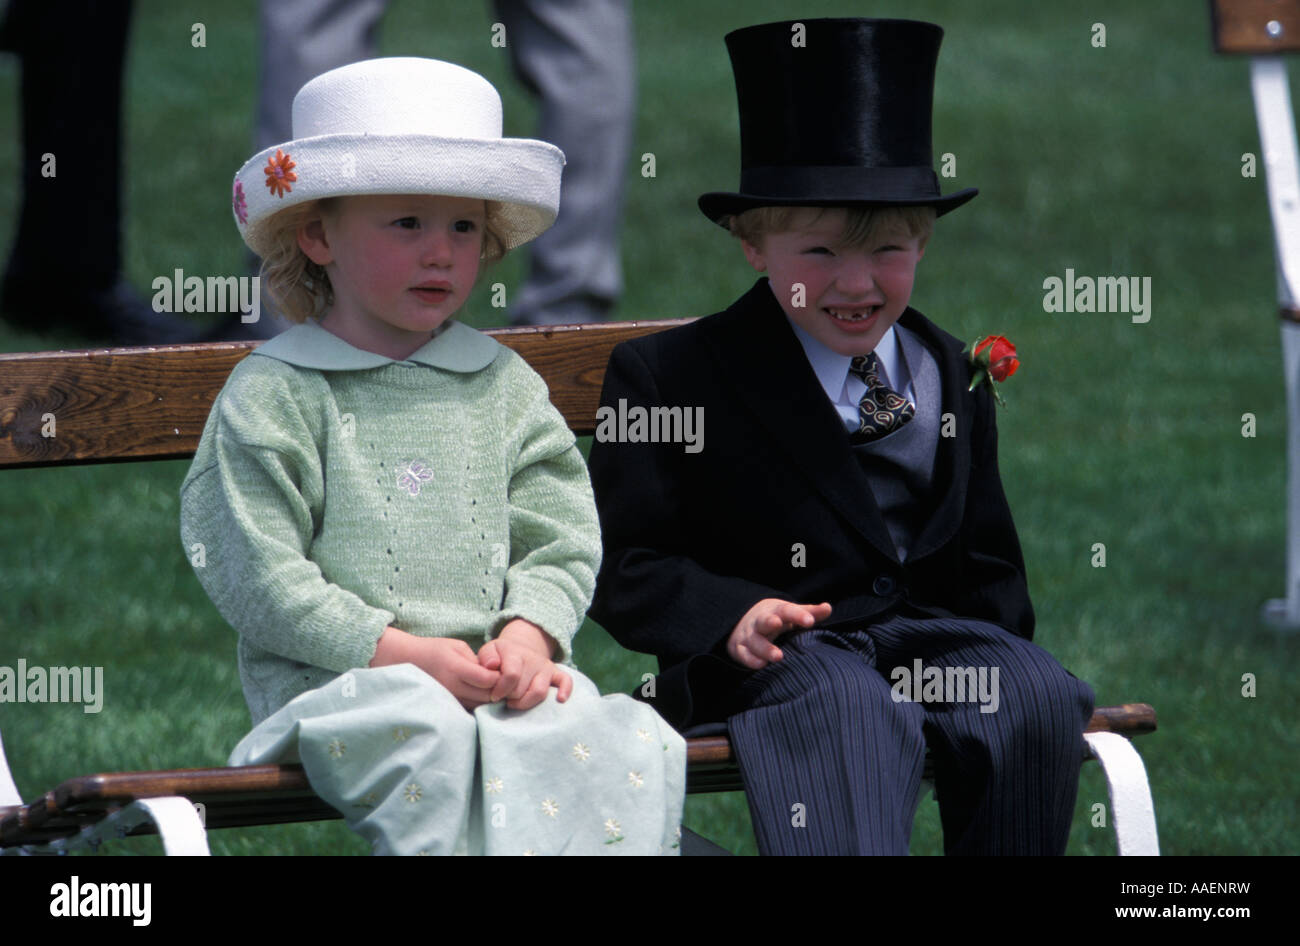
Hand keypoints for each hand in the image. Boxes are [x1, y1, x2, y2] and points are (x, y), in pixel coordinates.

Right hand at [371, 626, 501, 710]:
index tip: (502, 671)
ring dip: (489, 698)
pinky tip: (479, 693)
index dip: (499, 677)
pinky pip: (469, 708)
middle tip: (502, 681)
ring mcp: (449, 698)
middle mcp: (452, 686)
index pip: (487, 680)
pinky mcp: (447, 705)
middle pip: (486, 696)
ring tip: (490, 687)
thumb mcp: (458, 646)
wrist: (409, 660)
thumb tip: (494, 673)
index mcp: (456, 668)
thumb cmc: (436, 649)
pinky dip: (478, 703)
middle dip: (499, 690)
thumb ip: (476, 660)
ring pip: (479, 705)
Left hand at [479, 619, 572, 709]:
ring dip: (525, 702)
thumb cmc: (499, 657)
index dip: (500, 690)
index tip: (493, 696)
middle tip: (503, 698)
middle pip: (522, 689)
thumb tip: (491, 666)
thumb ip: (485, 658)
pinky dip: (565, 690)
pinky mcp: (555, 673)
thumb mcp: (488, 652)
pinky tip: (560, 699)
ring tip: (514, 703)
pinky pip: (566, 681)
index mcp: (515, 653)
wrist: (518, 649)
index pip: (511, 675)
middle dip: (510, 697)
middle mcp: (533, 658)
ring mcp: (545, 666)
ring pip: (540, 691)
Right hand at [726, 599, 832, 669]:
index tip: (810, 620)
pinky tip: (760, 665)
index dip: (798, 615)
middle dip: (770, 621)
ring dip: (764, 648)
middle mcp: (760, 622)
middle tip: (778, 623)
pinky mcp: (739, 648)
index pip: (786, 610)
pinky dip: (750, 660)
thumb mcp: (790, 613)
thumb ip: (809, 612)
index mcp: (775, 612)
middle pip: (764, 621)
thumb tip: (828, 608)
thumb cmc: (775, 619)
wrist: (741, 622)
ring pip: (755, 641)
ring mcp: (749, 635)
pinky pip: (744, 655)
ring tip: (778, 656)